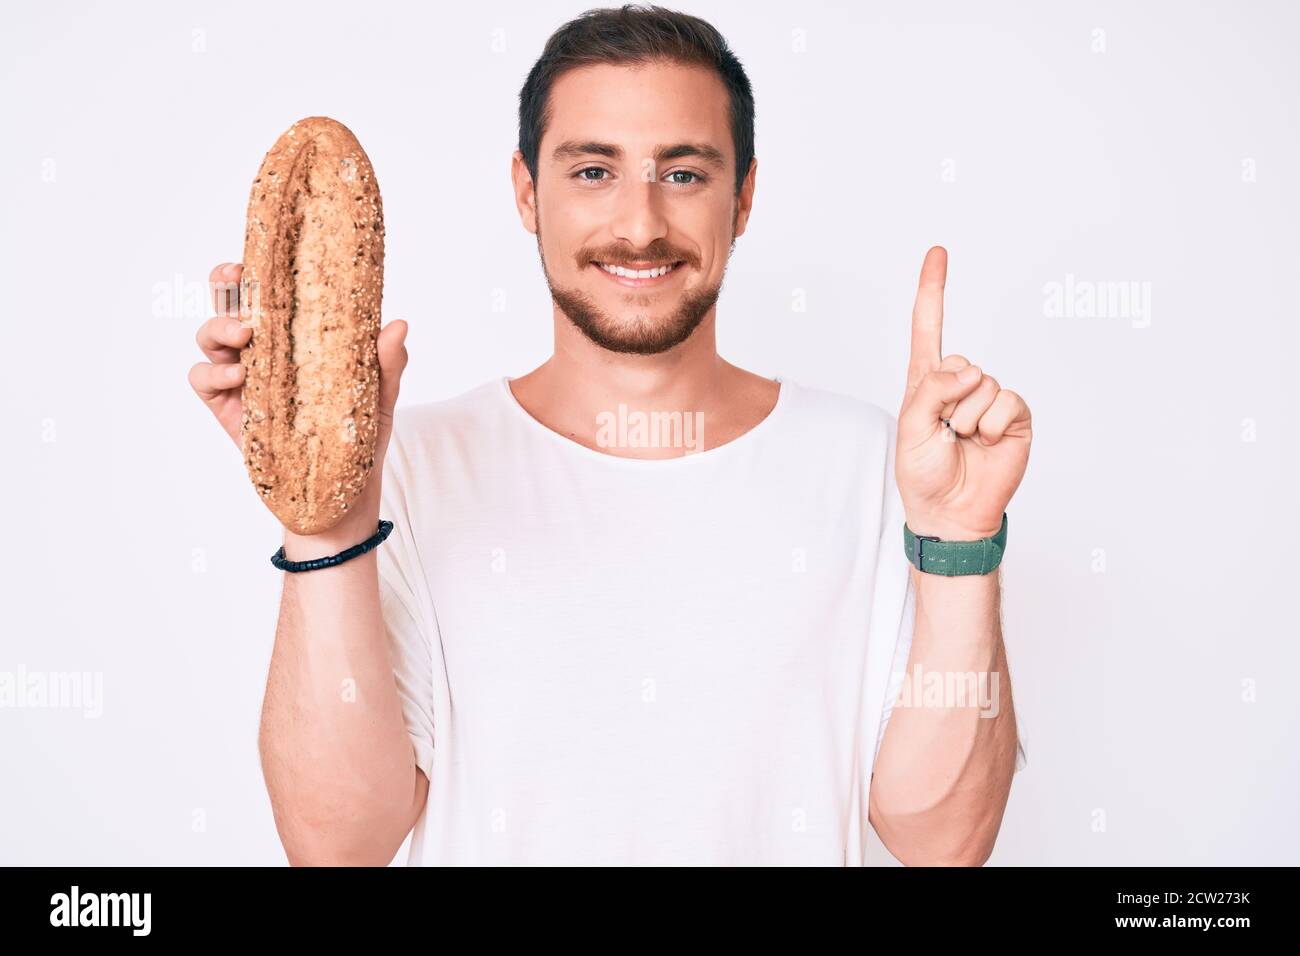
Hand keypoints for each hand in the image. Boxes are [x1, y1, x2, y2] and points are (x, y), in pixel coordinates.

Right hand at [189, 261, 409, 534]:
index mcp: (297, 340)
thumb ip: (387, 363)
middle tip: (238, 279)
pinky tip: (236, 378)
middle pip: (230, 304)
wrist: (341, 499)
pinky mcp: (227, 410)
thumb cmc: (359, 442)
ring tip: (245, 336)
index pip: (271, 295)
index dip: (258, 270)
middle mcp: (265, 353)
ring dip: (219, 327)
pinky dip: (211, 372)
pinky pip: (201, 380)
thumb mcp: (379, 399)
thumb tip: (399, 324)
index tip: (258, 254)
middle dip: (225, 284)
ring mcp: (243, 380)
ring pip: (210, 336)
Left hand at [895, 247, 1031, 540]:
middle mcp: (960, 385)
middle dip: (948, 399)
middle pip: (959, 361)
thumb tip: (971, 370)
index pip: (928, 328)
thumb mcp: (911, 427)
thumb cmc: (924, 473)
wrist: (951, 512)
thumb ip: (931, 390)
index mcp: (927, 382)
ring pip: (983, 383)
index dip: (933, 291)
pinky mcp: (1015, 416)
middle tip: (945, 433)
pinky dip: (993, 425)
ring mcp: (989, 399)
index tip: (937, 253)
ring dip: (969, 418)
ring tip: (964, 443)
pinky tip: (987, 443)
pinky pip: (1007, 401)